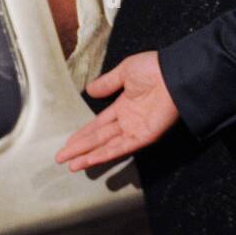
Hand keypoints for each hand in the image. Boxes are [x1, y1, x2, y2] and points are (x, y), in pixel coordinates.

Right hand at [55, 50, 178, 169]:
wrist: (175, 74)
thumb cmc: (153, 68)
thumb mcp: (125, 71)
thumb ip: (107, 83)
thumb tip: (89, 90)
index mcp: (123, 105)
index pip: (98, 124)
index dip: (82, 134)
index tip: (68, 142)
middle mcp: (128, 120)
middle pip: (99, 137)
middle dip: (80, 148)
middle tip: (61, 157)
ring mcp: (136, 129)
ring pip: (107, 146)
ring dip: (88, 156)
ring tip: (71, 165)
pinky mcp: (144, 136)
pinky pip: (121, 147)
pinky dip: (104, 155)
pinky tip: (89, 160)